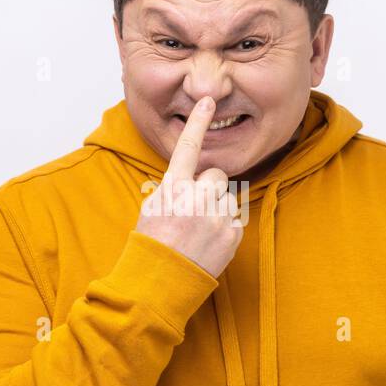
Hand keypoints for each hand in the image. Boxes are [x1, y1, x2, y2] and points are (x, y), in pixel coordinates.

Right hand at [135, 96, 244, 277]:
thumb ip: (172, 189)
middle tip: (193, 212)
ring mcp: (216, 217)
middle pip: (216, 175)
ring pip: (227, 198)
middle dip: (208, 189)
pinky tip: (207, 243)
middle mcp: (196, 198)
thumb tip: (187, 179)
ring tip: (198, 232)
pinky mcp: (231, 235)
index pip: (187, 147)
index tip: (208, 101)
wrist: (159, 284)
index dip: (198, 122)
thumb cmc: (151, 245)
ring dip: (217, 210)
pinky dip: (224, 229)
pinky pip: (234, 220)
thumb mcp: (151, 209)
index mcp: (173, 188)